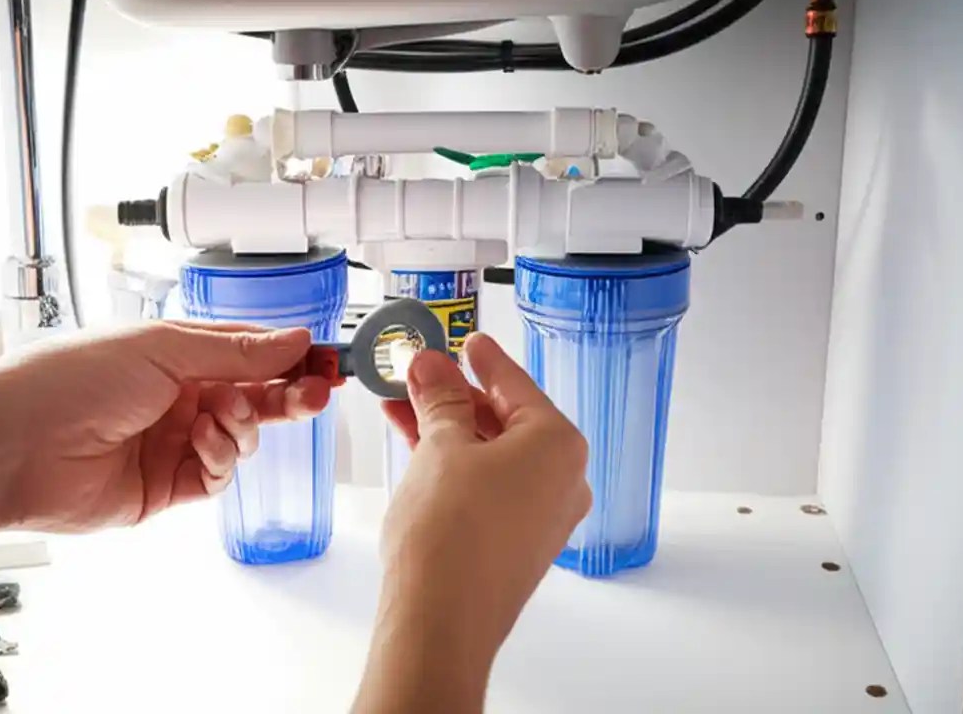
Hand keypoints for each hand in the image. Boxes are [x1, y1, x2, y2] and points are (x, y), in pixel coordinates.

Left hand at [0, 322, 331, 531]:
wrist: (16, 444)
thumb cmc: (72, 379)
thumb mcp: (166, 348)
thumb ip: (237, 351)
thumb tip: (293, 339)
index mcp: (172, 354)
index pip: (246, 351)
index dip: (287, 356)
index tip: (324, 359)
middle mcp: (173, 397)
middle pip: (251, 397)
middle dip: (286, 395)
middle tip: (315, 393)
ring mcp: (170, 443)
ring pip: (240, 439)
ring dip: (243, 425)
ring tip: (223, 415)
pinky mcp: (164, 488)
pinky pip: (216, 476)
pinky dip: (221, 459)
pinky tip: (203, 442)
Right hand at [354, 334, 589, 712]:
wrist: (441, 622)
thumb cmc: (450, 533)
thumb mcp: (440, 446)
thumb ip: (440, 399)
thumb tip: (432, 365)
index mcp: (558, 445)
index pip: (516, 384)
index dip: (484, 359)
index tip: (468, 340)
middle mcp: (562, 480)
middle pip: (506, 420)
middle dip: (455, 397)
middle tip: (416, 374)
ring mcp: (542, 516)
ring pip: (491, 455)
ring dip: (447, 429)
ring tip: (400, 406)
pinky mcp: (516, 544)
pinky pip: (488, 487)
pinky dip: (454, 464)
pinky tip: (415, 447)